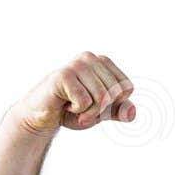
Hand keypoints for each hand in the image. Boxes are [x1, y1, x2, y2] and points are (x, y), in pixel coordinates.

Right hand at [16, 51, 137, 135]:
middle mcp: (90, 58)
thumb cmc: (73, 110)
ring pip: (102, 97)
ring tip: (74, 108)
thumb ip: (120, 111)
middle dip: (101, 110)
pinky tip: (64, 104)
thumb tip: (132, 112)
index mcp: (103, 62)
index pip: (126, 88)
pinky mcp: (64, 75)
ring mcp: (76, 64)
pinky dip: (77, 111)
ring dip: (89, 112)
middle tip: (83, 109)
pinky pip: (85, 101)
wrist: (42, 117)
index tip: (96, 104)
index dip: (114, 103)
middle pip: (115, 93)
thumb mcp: (103, 112)